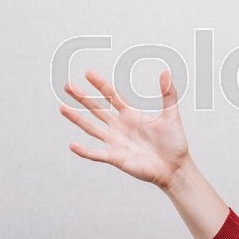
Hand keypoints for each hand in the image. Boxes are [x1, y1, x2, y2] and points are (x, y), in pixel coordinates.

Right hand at [59, 69, 190, 189]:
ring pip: (92, 128)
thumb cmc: (174, 142)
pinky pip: (96, 154)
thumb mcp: (171, 115)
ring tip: (62, 107)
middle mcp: (120, 127)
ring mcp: (115, 142)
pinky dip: (84, 151)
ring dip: (77, 119)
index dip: (100, 84)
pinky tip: (72, 145)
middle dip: (82, 97)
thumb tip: (166, 71)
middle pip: (97, 109)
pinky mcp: (116, 158)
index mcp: (131, 115)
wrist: (175, 168)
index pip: (111, 96)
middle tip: (67, 85)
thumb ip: (168, 94)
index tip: (88, 72)